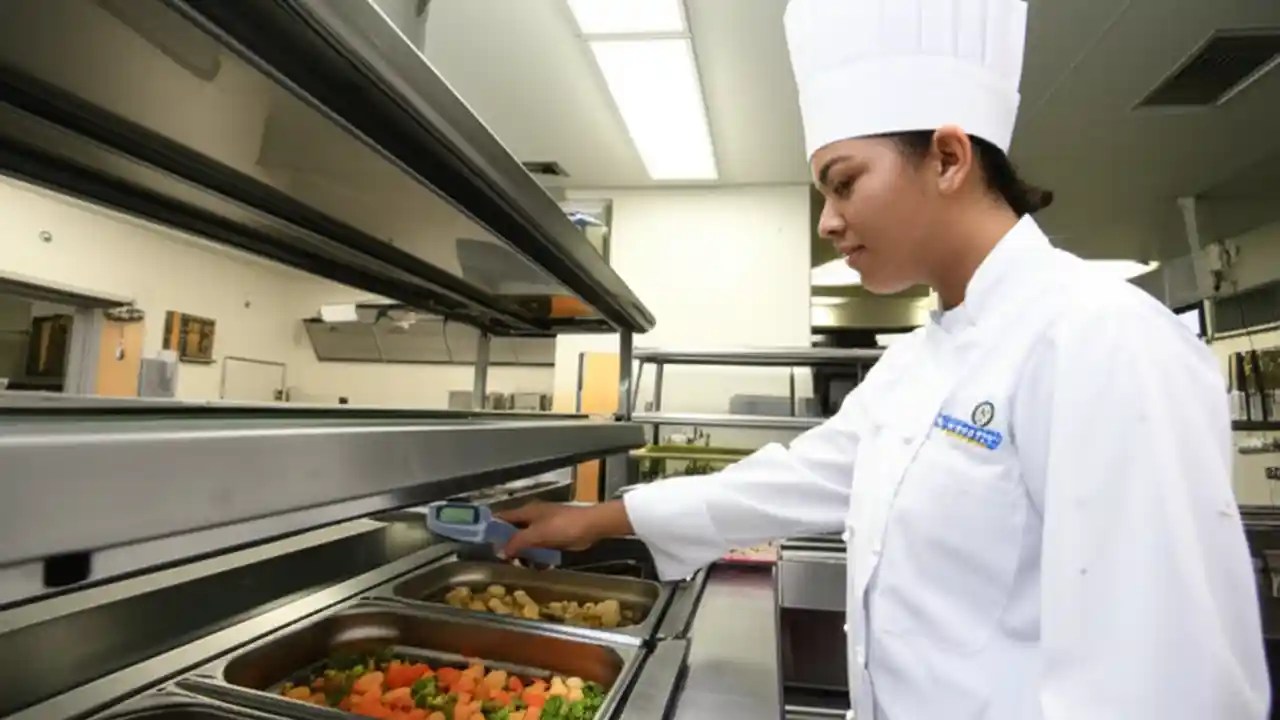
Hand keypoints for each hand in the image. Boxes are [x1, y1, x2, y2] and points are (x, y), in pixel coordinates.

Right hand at [497, 500, 633, 557]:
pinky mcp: (553, 537)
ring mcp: (543, 527)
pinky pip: (539, 546)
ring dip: (522, 552)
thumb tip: (500, 551)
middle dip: (506, 544)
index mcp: (526, 511)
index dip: (491, 527)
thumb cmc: (563, 526)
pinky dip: (535, 555)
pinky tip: (535, 565)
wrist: (591, 526)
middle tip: (499, 559)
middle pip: (513, 530)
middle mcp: (532, 517)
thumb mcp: (537, 534)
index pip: (502, 517)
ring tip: (516, 565)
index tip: (482, 541)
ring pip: (526, 540)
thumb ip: (517, 542)